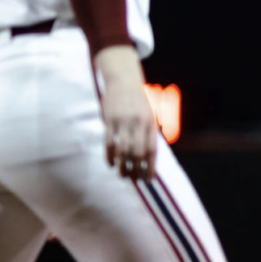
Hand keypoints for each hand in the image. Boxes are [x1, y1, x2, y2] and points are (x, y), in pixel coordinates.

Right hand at [95, 45, 157, 180]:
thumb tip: (149, 157)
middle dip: (136, 170)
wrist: (123, 81)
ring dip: (122, 166)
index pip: (151, 150)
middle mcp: (138, 124)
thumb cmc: (138, 101)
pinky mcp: (109, 120)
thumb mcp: (149, 115)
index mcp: (150, 124)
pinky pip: (109, 142)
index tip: (148, 180)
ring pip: (122, 150)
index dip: (150, 167)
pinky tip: (111, 163)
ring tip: (122, 176)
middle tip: (133, 180)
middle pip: (137, 153)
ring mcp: (123, 122)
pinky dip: (110, 155)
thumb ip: (149, 133)